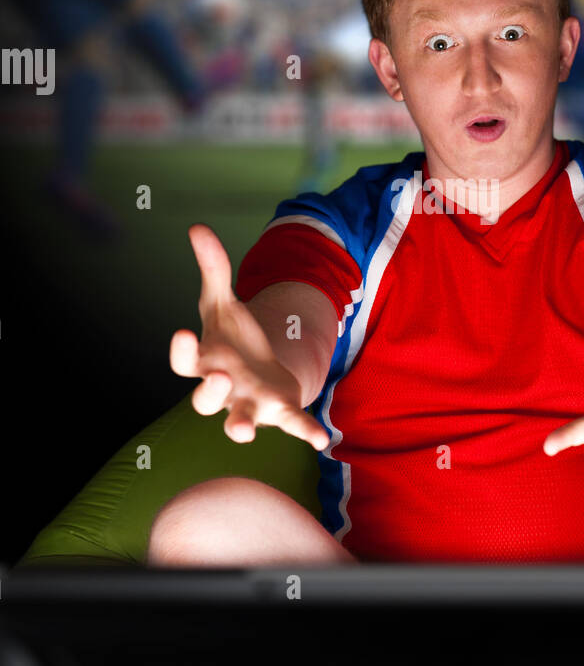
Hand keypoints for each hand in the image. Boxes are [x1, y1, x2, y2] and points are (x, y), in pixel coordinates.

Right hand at [170, 223, 329, 447]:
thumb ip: (213, 268)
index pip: (183, 362)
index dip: (180, 350)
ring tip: (240, 430)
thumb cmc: (233, 339)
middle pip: (204, 399)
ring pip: (238, 421)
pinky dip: (305, 431)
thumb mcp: (224, 302)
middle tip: (220, 376)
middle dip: (209, 391)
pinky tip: (322, 439)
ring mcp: (250, 404)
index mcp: (205, 362)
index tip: (181, 332)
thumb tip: (197, 226)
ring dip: (238, 425)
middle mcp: (222, 389)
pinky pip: (291, 424)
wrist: (261, 371)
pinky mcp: (280, 411)